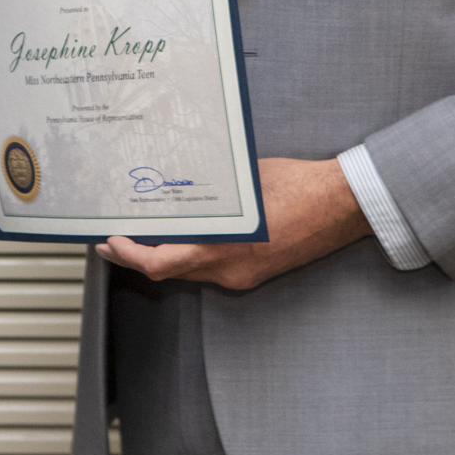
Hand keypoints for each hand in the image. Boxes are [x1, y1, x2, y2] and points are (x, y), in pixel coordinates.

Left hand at [96, 158, 373, 290]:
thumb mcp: (244, 180)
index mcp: (225, 248)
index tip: (111, 242)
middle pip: (170, 272)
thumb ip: (209, 188)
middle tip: (113, 242)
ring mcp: (244, 275)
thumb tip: (176, 179)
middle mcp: (231, 270)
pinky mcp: (255, 273)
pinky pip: (212, 270)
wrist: (344, 206)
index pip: (162, 264)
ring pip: (190, 272)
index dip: (130, 256)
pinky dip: (190, 256)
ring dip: (163, 257)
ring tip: (142, 235)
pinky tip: (185, 236)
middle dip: (137, 257)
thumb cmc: (300, 187)